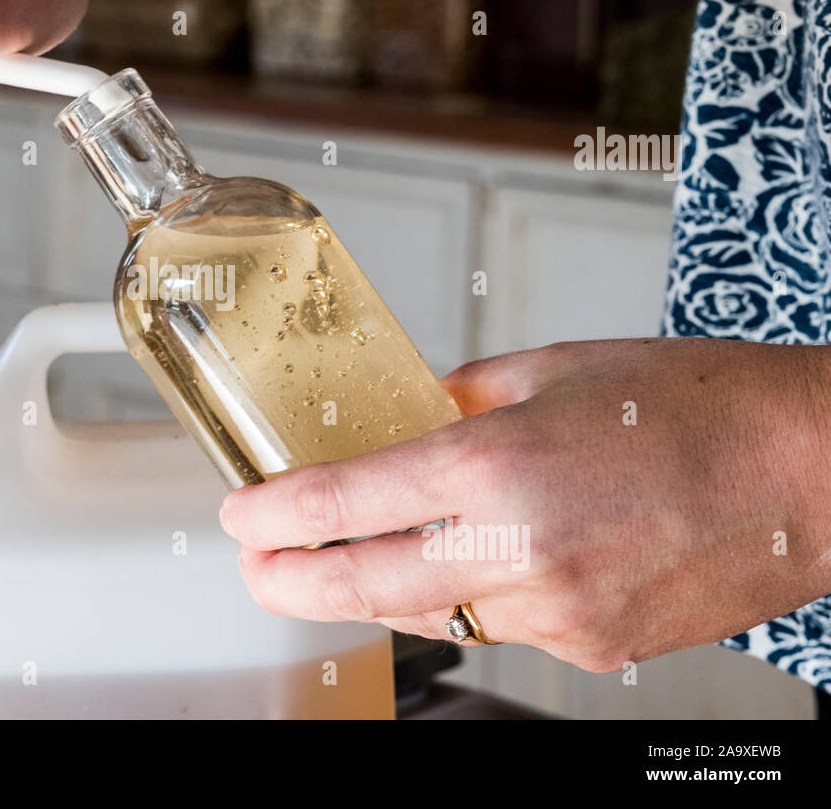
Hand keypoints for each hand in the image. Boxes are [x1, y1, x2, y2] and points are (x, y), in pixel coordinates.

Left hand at [219, 338, 830, 671]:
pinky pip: (498, 628)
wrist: (813, 472)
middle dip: (292, 581)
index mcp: (498, 466)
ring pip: (427, 615)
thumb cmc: (695, 404)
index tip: (242, 515)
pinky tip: (454, 569)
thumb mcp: (554, 369)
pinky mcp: (594, 647)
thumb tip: (404, 415)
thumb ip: (458, 399)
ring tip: (335, 565)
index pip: (347, 501)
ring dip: (370, 592)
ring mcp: (557, 613)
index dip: (278, 513)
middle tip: (255, 570)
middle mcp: (518, 551)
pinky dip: (461, 601)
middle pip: (363, 586)